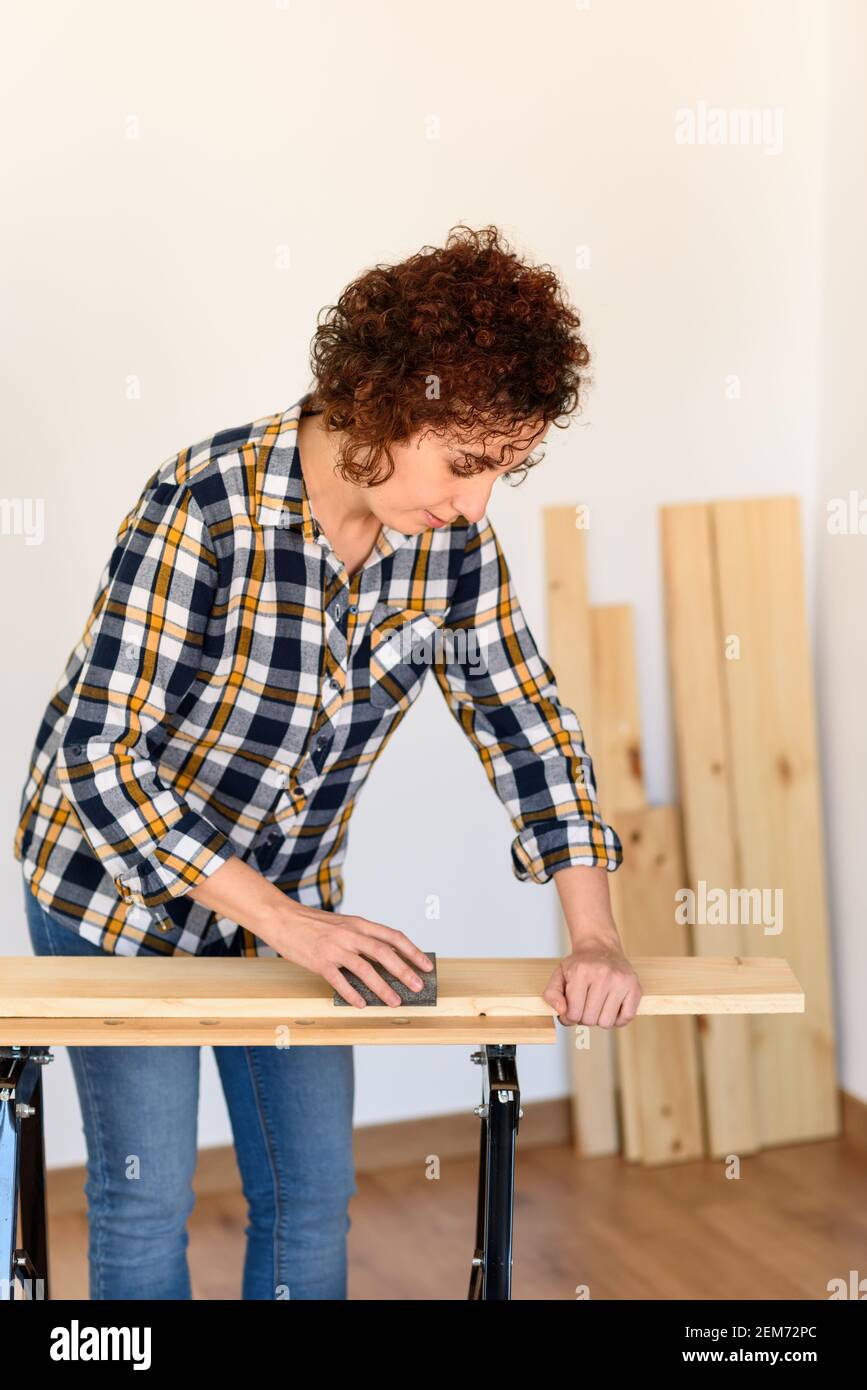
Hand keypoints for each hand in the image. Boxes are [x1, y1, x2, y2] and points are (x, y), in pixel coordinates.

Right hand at [268, 901, 434, 1008]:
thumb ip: (362, 938)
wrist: (282, 918)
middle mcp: (350, 934)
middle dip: (404, 971)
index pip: (393, 936)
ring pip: (365, 969)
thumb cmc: (313, 924)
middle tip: (418, 987)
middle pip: (384, 953)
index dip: (412, 951)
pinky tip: (362, 1004)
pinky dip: (352, 994)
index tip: (426, 965)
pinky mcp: (319, 961)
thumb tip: (384, 961)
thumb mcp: (343, 925)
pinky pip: (339, 981)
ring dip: (382, 987)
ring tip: (395, 1001)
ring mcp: (335, 948)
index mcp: (359, 924)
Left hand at [543, 936, 641, 1027]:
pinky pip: (626, 1018)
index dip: (569, 1017)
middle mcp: (603, 975)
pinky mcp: (635, 987)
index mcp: (581, 972)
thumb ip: (552, 995)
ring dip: (600, 1019)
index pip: (573, 1014)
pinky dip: (618, 1019)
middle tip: (585, 1004)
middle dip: (584, 1017)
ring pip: (607, 1022)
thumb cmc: (580, 965)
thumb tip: (562, 1011)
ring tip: (598, 1005)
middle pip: (589, 1020)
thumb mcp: (559, 975)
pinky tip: (611, 1007)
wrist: (601, 947)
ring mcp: (621, 981)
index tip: (571, 1008)